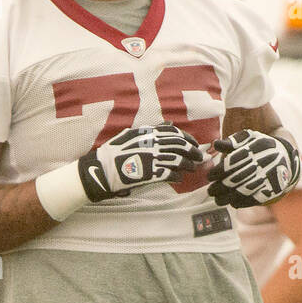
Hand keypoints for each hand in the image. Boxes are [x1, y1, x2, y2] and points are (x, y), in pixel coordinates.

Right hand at [77, 123, 203, 202]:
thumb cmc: (114, 153)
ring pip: (178, 160)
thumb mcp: (131, 135)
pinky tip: (179, 179)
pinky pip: (169, 174)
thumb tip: (169, 123)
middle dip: (193, 151)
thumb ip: (151, 130)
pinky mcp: (149, 174)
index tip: (194, 143)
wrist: (101, 170)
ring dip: (188, 165)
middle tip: (200, 157)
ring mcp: (151, 159)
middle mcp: (151, 144)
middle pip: (179, 146)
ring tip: (193, 169)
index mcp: (147, 133)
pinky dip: (176, 177)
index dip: (187, 138)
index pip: (174, 132)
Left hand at [207, 129, 300, 207]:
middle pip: (235, 178)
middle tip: (211, 190)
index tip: (210, 176)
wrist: (287, 156)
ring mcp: (268, 177)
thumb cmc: (261, 146)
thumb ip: (232, 141)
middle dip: (219, 187)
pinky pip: (253, 199)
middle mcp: (263, 163)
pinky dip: (240, 203)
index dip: (218, 171)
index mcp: (256, 148)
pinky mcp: (272, 190)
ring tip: (218, 199)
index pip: (231, 163)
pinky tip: (232, 202)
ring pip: (242, 191)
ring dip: (227, 198)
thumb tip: (216, 144)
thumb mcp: (250, 138)